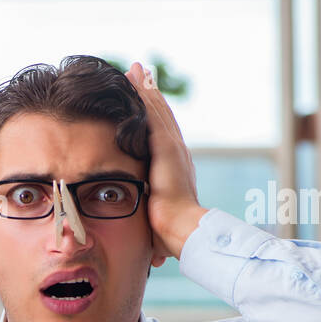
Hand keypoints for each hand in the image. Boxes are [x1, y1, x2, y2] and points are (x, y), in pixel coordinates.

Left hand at [125, 62, 206, 263]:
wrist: (185, 231)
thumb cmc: (172, 234)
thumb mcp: (157, 222)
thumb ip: (154, 225)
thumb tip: (153, 251)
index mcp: (173, 168)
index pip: (160, 136)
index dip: (152, 117)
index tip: (141, 100)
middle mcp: (176, 154)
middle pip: (160, 117)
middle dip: (149, 95)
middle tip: (138, 72)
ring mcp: (172, 149)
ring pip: (157, 111)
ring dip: (146, 89)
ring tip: (135, 69)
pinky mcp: (166, 147)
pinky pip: (153, 114)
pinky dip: (146, 96)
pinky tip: (136, 80)